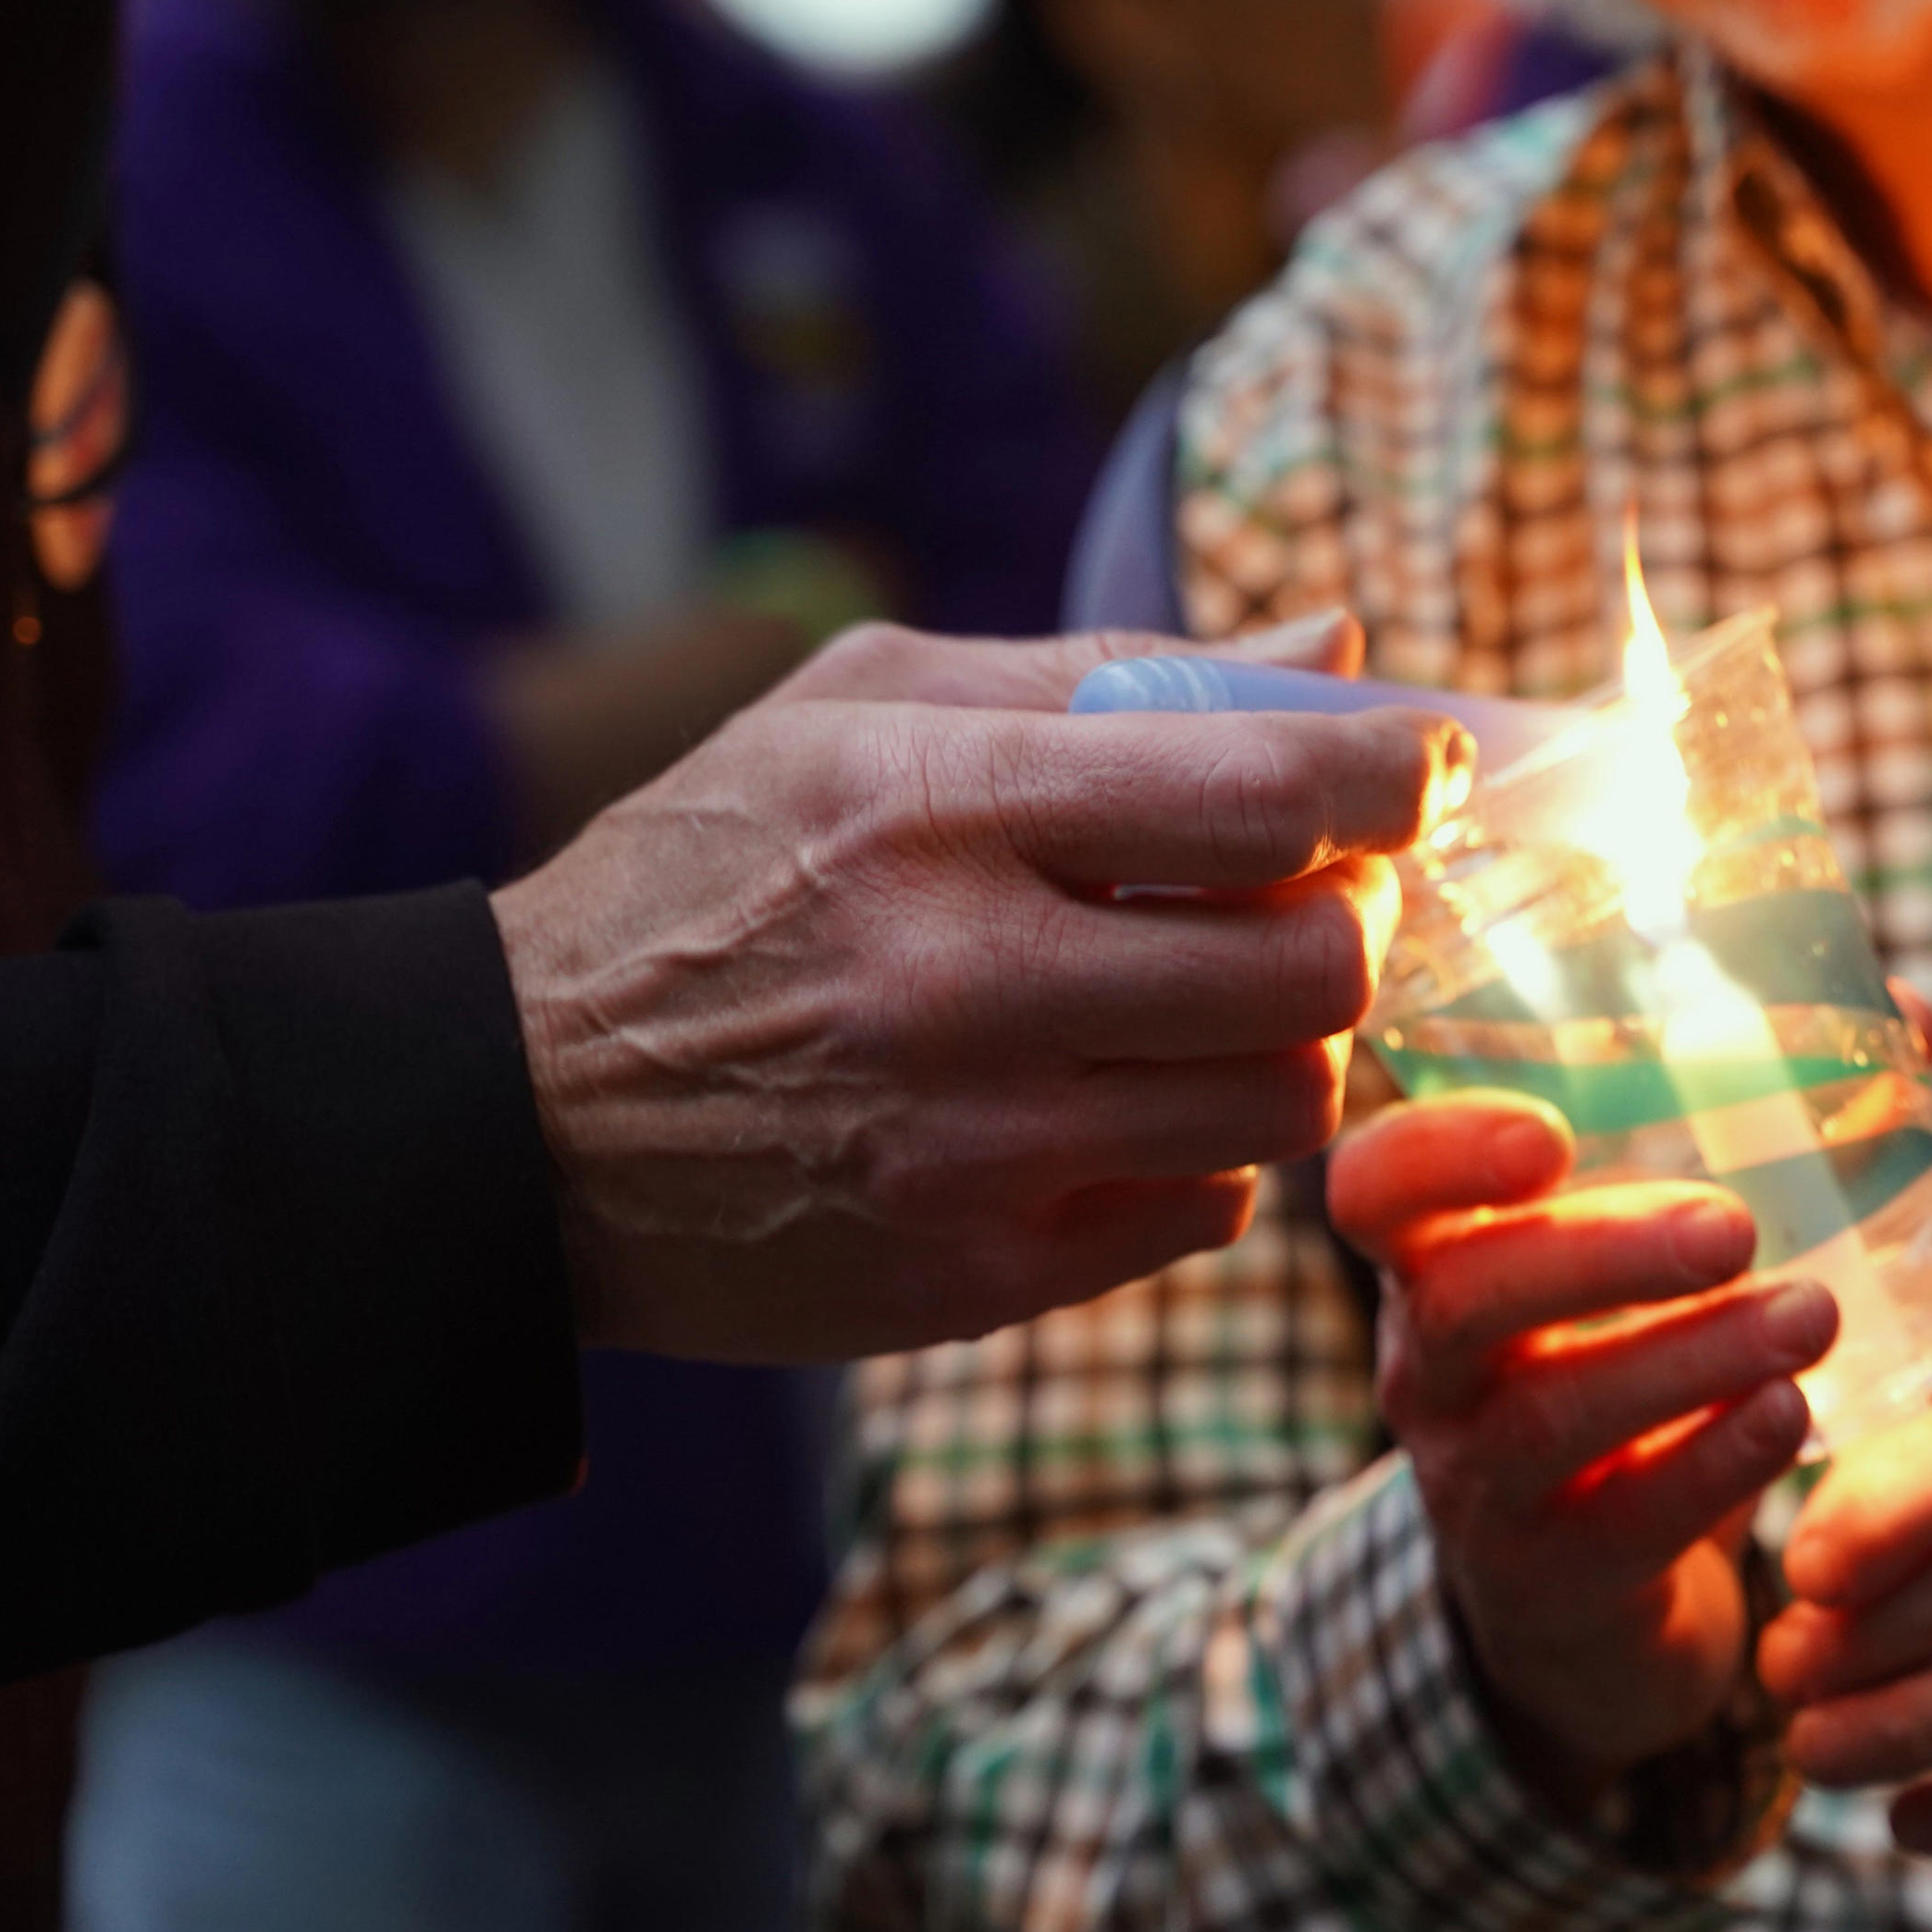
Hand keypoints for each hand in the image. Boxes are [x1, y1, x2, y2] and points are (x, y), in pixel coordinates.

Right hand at [492, 619, 1464, 1360]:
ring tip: (1207, 1003)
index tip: (1415, 772)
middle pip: (1312, 966)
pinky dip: (1203, 1154)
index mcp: (939, 808)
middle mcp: (966, 983)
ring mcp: (976, 1149)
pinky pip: (1204, 1215)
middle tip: (1305, 899)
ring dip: (1288, 1044)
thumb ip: (1106, 671)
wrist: (516, 1116)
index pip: (1262, 793)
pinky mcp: (975, 1279)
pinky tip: (1118, 1103)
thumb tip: (1335, 652)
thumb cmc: (704, 874)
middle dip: (1349, 921)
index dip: (1386, 779)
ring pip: (1284, 1103)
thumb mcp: (859, 708)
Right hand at [1330, 1095, 1837, 1818]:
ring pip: (1546, 1413)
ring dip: (1684, 1356)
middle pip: (1462, 1294)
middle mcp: (1431, 1365)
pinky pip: (1620, 1521)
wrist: (1593, 1614)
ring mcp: (1478, 1481)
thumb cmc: (1627, 1379)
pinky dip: (1709, 1464)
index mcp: (1440, 1258)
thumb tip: (1912, 1015)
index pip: (1378, 1187)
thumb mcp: (1652, 1269)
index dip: (1442, 1151)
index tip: (1548, 1131)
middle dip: (1596, 1251)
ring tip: (1811, 1315)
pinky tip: (1789, 1418)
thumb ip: (1764, 1137)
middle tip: (1732, 1226)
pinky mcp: (1550, 1581)